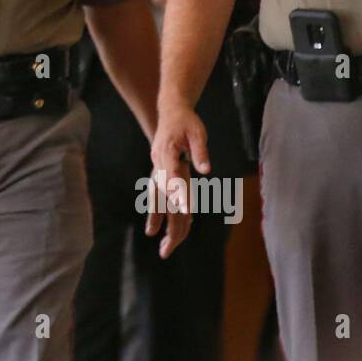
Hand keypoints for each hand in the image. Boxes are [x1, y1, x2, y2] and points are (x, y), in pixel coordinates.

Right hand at [145, 102, 210, 258]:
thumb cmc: (185, 121)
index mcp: (168, 154)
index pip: (174, 179)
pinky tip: (155, 227)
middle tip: (167, 249)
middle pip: (164, 198)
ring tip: (158, 241)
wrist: (170, 111)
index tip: (186, 213)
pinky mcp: (161, 173)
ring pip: (159, 200)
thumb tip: (205, 170)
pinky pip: (160, 196)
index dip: (180, 196)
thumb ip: (200, 151)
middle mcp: (160, 166)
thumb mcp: (197, 131)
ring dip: (159, 221)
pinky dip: (159, 212)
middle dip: (167, 224)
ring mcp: (158, 171)